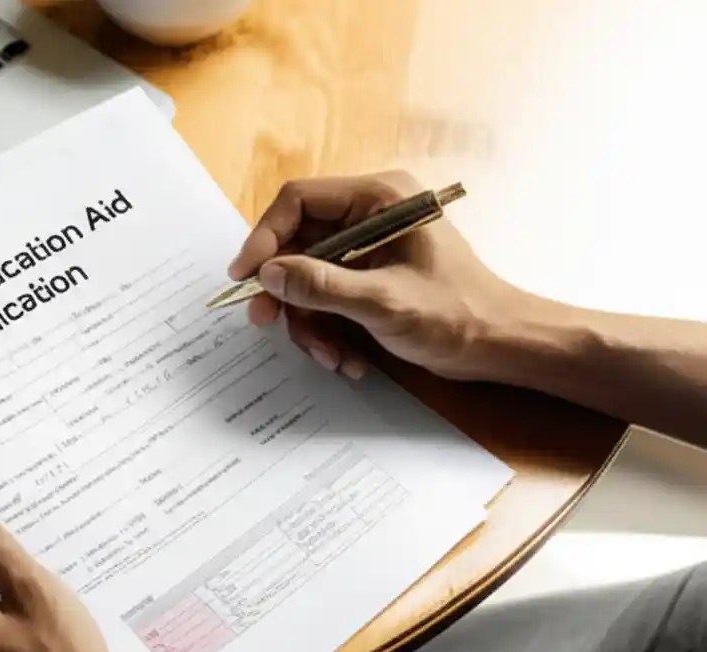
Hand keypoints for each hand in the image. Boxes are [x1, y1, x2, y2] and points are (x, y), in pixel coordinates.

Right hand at [228, 171, 529, 381]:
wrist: (500, 345)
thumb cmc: (456, 315)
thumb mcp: (383, 302)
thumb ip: (322, 286)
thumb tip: (267, 275)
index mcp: (378, 198)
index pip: (299, 201)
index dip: (265, 237)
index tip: (246, 277)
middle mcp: (368, 215)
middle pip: (297, 243)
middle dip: (286, 291)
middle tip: (267, 322)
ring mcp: (367, 248)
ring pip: (307, 277)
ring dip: (310, 321)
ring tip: (330, 356)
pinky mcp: (368, 277)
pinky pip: (327, 297)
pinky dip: (329, 329)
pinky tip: (348, 357)